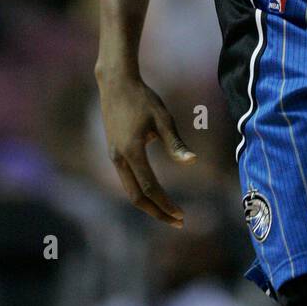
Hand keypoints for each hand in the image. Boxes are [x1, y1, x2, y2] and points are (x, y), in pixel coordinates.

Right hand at [95, 67, 195, 224]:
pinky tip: (155, 192)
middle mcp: (119, 158)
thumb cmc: (143, 98)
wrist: (115, 82)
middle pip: (136, 197)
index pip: (150, 188)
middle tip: (178, 222)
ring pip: (130, 190)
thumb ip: (176, 144)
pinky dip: (141, 191)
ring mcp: (113, 155)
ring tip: (169, 211)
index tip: (181, 215)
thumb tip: (193, 163)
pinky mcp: (113, 151)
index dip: (166, 204)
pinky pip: (127, 179)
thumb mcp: (163, 119)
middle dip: (157, 212)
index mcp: (132, 152)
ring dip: (148, 204)